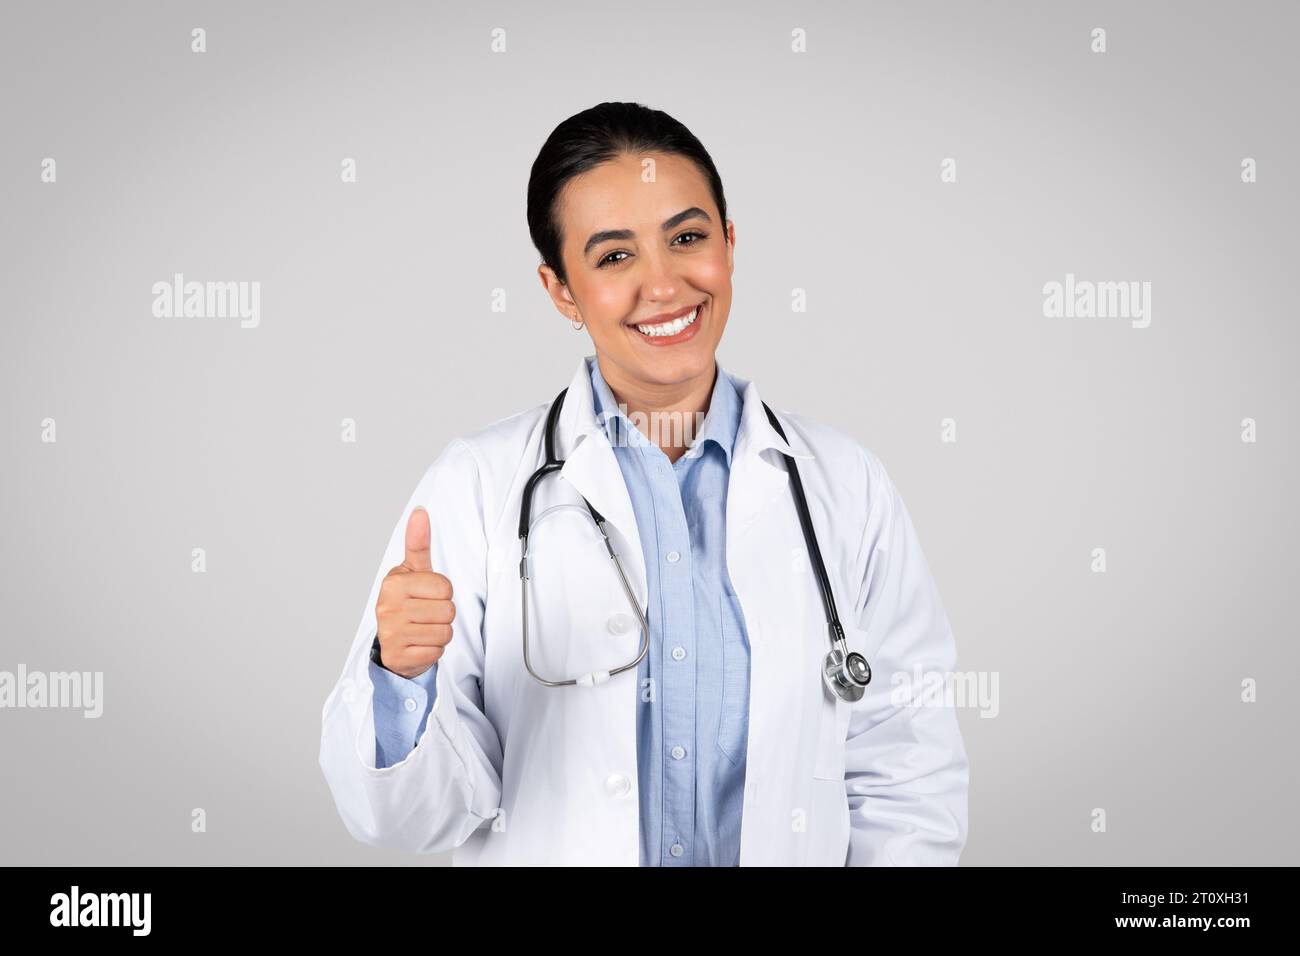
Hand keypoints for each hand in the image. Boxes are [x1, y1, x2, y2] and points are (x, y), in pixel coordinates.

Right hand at [375, 507, 454, 678]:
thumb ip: (418, 543)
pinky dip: (433, 651)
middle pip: (447, 611)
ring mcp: (390, 633)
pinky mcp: (397, 656)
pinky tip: (419, 644)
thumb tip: (420, 511)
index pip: (445, 588)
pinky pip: (436, 652)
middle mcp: (388, 607)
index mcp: (394, 583)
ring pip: (444, 633)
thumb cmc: (408, 602)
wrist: (393, 642)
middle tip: (426, 615)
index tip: (428, 596)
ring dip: (440, 633)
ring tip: (423, 629)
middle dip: (443, 615)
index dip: (444, 594)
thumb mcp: (414, 572)